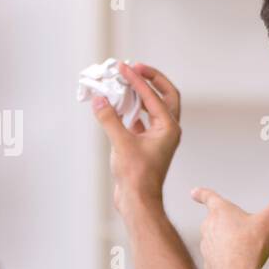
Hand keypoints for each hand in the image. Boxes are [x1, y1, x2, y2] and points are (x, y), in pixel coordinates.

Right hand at [90, 61, 181, 216]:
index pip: (153, 95)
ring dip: (140, 93)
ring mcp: (158, 137)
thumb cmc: (136, 176)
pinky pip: (141, 119)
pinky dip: (131, 109)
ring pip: (153, 106)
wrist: (137, 200)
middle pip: (165, 95)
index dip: (137, 80)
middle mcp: (167, 130)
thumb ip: (109, 119)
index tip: (123, 68)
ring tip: (125, 82)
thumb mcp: (121, 143)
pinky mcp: (146, 144)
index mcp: (168, 127)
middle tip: (134, 67)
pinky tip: (118, 105)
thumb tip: (99, 99)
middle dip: (150, 79)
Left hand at [189, 187, 268, 268]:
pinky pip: (224, 258)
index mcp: (220, 211)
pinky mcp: (209, 263)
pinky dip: (234, 259)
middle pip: (226, 222)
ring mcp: (207, 246)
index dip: (202, 193)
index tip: (194, 192)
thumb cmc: (249, 247)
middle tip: (257, 236)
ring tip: (256, 252)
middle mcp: (209, 227)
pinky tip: (246, 265)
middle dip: (242, 228)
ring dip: (240, 244)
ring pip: (226, 241)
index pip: (209, 197)